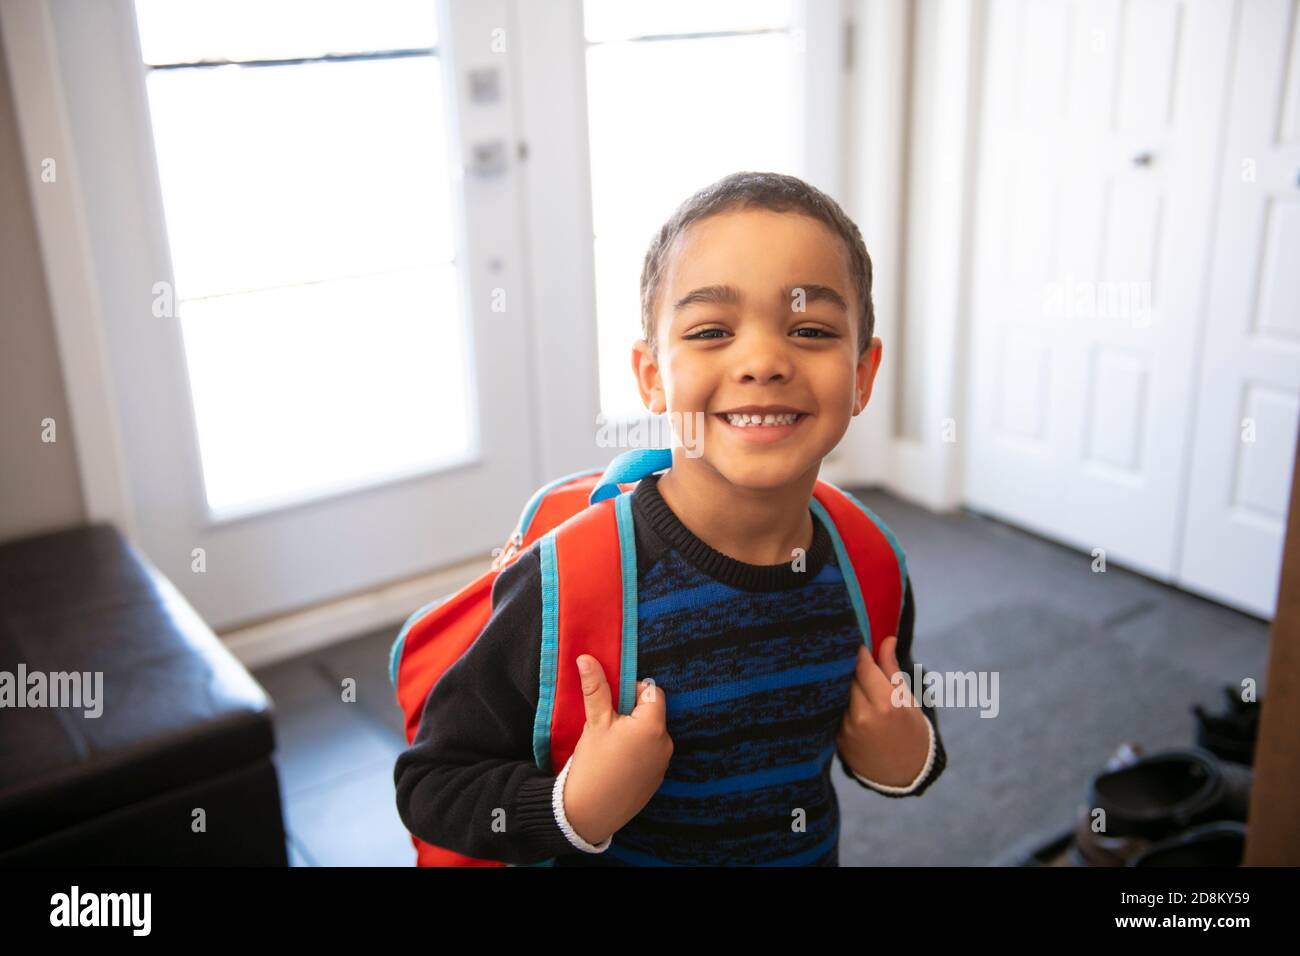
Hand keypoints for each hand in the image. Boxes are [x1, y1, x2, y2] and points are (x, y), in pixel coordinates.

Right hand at [561, 655, 673, 844]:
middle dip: (631, 713)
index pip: (652, 692)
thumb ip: (596, 688)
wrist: (588, 813)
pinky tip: (615, 764)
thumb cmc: (592, 764)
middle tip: (606, 725)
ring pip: (650, 734)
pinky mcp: (657, 780)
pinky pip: (649, 755)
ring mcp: (663, 764)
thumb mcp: (594, 722)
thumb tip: (587, 657)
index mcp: (653, 725)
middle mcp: (666, 743)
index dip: (631, 692)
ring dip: (633, 733)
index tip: (612, 703)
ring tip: (609, 747)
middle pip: (652, 713)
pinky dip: (636, 753)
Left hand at [836, 636, 930, 787]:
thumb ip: (891, 669)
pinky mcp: (836, 738)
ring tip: (842, 673)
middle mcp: (864, 716)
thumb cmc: (910, 729)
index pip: (863, 666)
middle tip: (847, 653)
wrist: (904, 773)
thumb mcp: (907, 699)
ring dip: (838, 681)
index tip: (856, 639)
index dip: (858, 651)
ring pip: (835, 692)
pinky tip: (838, 694)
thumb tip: (886, 639)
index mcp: (887, 704)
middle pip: (846, 677)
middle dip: (847, 665)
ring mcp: (847, 728)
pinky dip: (834, 699)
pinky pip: (831, 709)